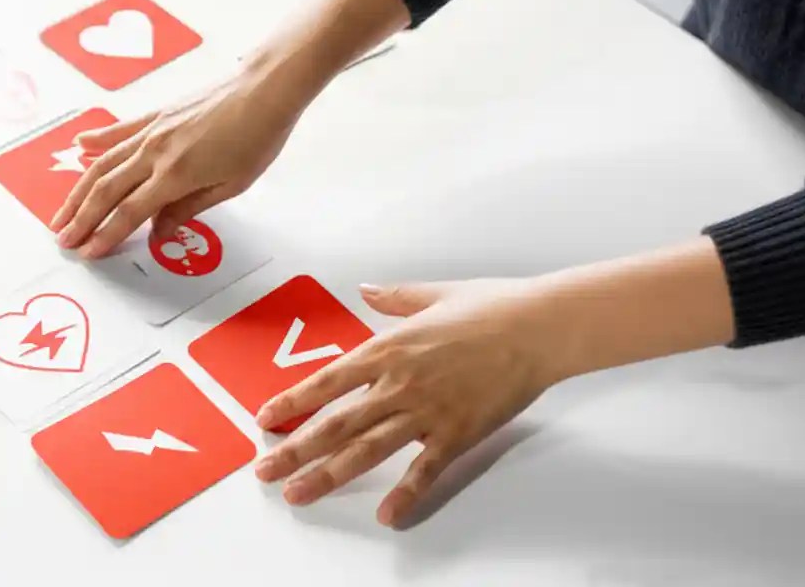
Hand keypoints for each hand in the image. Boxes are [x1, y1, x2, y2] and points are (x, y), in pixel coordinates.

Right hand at [50, 69, 305, 256]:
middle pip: (106, 191)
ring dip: (78, 190)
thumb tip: (156, 233)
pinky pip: (118, 131)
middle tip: (63, 239)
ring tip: (62, 212)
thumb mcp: (230, 186)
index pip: (129, 213)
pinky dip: (96, 140)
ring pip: (103, 163)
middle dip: (81, 219)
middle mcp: (154, 153)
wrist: (264, 90)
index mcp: (174, 175)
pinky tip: (78, 147)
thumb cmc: (256, 140)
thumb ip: (188, 209)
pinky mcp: (156, 114)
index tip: (87, 253)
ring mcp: (151, 131)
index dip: (105, 235)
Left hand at [251, 238, 734, 526]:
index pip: (326, 382)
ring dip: (328, 474)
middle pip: (335, 423)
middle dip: (294, 450)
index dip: (292, 404)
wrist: (540, 326)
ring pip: (366, 450)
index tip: (266, 420)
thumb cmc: (492, 307)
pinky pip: (425, 470)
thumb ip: (394, 297)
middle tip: (264, 471)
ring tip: (298, 493)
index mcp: (388, 348)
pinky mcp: (458, 433)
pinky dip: (405, 494)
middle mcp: (398, 383)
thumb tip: (367, 290)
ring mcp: (426, 411)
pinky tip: (386, 515)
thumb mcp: (433, 293)